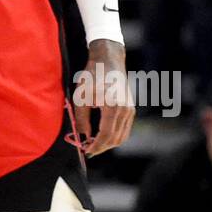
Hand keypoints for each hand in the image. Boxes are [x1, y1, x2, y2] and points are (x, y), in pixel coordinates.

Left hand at [71, 39, 134, 157]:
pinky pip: (124, 129)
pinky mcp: (131, 109)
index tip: (86, 150)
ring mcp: (130, 110)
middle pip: (115, 139)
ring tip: (93, 144)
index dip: (96, 146)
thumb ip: (82, 119)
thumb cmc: (92, 76)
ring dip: (108, 143)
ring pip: (121, 136)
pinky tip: (102, 135)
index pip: (106, 135)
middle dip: (101, 147)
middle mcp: (125, 110)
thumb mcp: (81, 97)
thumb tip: (83, 137)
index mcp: (113, 106)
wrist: (108, 61)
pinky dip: (114, 136)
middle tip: (88, 149)